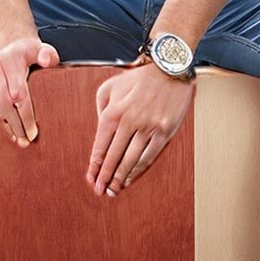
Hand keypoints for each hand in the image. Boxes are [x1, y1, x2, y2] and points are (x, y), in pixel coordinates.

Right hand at [0, 36, 60, 146]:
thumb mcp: (42, 51)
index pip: (19, 91)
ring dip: (6, 124)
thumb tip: (46, 61)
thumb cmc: (29, 54)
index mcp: (13, 57)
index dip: (25, 115)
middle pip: (4, 103)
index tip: (33, 133)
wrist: (9, 47)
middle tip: (27, 141)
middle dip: (17, 125)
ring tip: (18, 136)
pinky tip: (6, 126)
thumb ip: (48, 55)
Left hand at [88, 60, 191, 197]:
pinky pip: (148, 156)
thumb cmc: (137, 78)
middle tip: (99, 191)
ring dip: (120, 178)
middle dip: (104, 176)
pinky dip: (138, 170)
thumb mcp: (110, 86)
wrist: (169, 69)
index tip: (90, 178)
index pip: (100, 145)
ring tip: (113, 190)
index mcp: (113, 111)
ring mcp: (148, 128)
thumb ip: (101, 107)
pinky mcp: (164, 132)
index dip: (95, 165)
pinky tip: (130, 179)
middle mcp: (128, 122)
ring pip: (130, 160)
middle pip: (113, 156)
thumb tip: (101, 131)